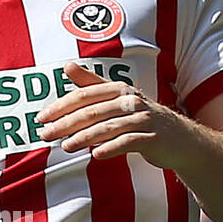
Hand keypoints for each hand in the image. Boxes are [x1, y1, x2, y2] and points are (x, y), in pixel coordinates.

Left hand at [35, 60, 195, 168]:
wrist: (181, 140)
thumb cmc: (142, 118)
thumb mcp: (118, 98)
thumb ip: (92, 84)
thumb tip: (67, 66)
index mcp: (120, 89)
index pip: (85, 95)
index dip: (61, 105)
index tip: (41, 118)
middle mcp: (131, 101)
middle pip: (93, 111)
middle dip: (66, 123)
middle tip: (45, 134)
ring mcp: (143, 119)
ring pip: (108, 127)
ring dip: (84, 137)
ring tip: (65, 146)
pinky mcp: (152, 138)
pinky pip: (128, 142)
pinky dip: (111, 148)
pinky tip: (95, 155)